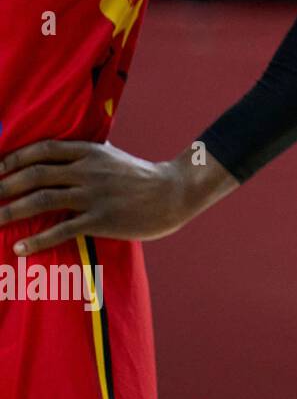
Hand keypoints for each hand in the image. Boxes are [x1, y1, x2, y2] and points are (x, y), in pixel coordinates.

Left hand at [0, 141, 235, 254]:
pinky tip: (20, 248)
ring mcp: (94, 195)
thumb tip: (62, 153)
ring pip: (41, 200)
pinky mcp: (102, 219)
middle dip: (3, 186)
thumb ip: (87, 155)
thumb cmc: (144, 176)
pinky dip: (37, 240)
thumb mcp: (114, 156)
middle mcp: (87, 171)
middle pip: (34, 175)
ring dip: (10, 211)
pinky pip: (62, 230)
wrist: (176, 192)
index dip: (13, 159)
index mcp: (89, 152)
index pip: (41, 150)